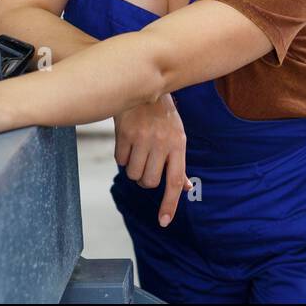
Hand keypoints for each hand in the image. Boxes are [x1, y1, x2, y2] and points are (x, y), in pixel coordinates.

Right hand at [114, 94, 190, 227]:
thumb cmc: (163, 115)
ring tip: (137, 151)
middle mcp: (162, 143)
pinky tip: (127, 142)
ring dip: (133, 169)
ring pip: (133, 174)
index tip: (164, 222)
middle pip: (149, 182)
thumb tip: (186, 189)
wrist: (145, 84)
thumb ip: (179, 164)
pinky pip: (119, 161)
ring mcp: (142, 138)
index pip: (174, 181)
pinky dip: (122, 157)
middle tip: (146, 163)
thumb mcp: (177, 135)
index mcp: (178, 144)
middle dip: (145, 179)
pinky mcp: (124, 133)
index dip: (169, 204)